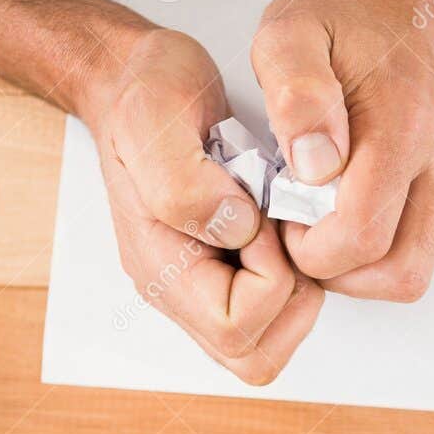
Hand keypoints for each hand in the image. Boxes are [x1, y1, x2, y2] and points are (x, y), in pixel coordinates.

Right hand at [79, 24, 322, 383]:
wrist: (136, 78)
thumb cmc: (144, 93)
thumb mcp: (154, 116)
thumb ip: (183, 182)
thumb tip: (236, 230)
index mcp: (159, 267)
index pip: (235, 327)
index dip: (270, 280)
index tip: (264, 219)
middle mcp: (179, 290)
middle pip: (255, 355)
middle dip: (291, 299)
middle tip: (283, 234)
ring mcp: (201, 286)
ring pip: (269, 343)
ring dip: (296, 291)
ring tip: (282, 227)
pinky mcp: (224, 272)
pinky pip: (272, 312)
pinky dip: (294, 277)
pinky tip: (281, 226)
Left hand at [251, 0, 433, 300]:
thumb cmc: (338, 12)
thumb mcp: (288, 35)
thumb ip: (296, 97)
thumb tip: (315, 165)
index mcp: (404, 127)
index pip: (363, 238)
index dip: (311, 250)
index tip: (282, 220)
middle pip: (397, 273)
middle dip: (337, 270)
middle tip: (298, 231)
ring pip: (413, 267)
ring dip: (360, 265)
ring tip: (319, 218)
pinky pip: (421, 240)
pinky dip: (380, 243)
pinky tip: (345, 203)